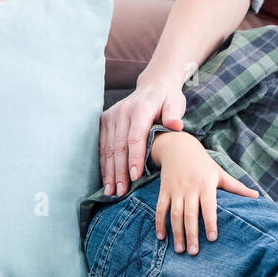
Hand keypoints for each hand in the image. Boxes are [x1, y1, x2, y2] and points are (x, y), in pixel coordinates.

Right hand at [99, 79, 186, 196]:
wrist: (154, 85)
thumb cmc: (167, 98)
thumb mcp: (175, 102)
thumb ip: (174, 114)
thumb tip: (175, 125)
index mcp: (140, 109)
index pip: (135, 137)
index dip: (134, 158)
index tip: (135, 177)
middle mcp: (122, 112)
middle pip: (118, 146)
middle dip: (120, 171)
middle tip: (121, 191)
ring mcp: (111, 116)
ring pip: (107, 148)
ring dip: (109, 171)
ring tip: (111, 191)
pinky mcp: (104, 120)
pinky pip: (102, 145)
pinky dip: (104, 164)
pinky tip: (106, 180)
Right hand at [154, 133, 258, 253]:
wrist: (179, 147)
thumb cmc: (203, 163)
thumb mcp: (220, 173)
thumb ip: (237, 187)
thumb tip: (257, 196)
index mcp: (206, 184)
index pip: (209, 206)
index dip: (211, 222)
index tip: (213, 238)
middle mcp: (190, 188)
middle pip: (190, 214)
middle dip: (191, 234)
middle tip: (194, 252)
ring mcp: (175, 190)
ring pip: (174, 214)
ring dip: (177, 233)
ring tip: (179, 250)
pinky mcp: (164, 190)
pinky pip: (160, 209)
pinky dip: (159, 223)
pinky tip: (161, 237)